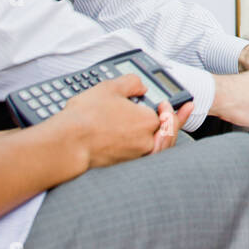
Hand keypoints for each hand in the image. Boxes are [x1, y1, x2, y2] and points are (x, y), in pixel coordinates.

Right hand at [54, 73, 190, 169]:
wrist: (65, 144)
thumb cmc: (85, 118)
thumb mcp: (110, 87)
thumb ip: (131, 82)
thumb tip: (140, 86)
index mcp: (147, 123)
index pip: (169, 116)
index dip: (171, 108)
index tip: (167, 102)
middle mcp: (145, 143)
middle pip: (168, 134)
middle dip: (175, 122)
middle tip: (183, 113)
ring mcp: (134, 157)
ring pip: (158, 148)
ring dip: (166, 137)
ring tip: (169, 129)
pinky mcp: (123, 165)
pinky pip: (145, 157)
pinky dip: (151, 148)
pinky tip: (148, 142)